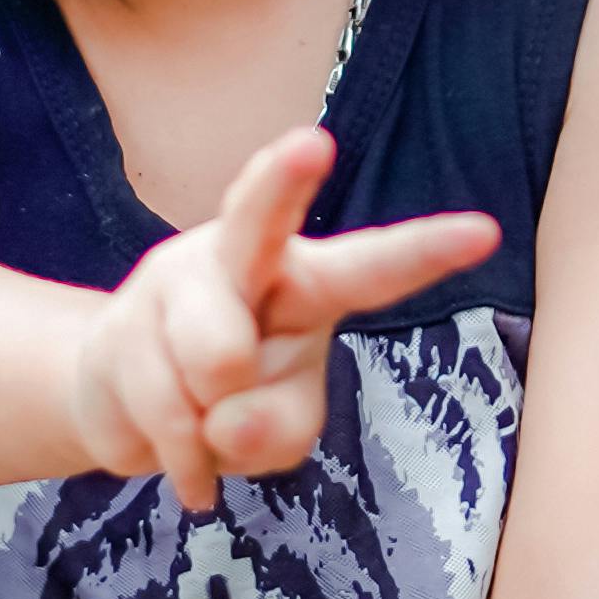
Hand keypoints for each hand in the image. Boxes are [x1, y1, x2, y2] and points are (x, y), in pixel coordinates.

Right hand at [71, 127, 505, 511]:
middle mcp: (235, 259)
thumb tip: (227, 424)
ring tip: (206, 421)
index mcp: (302, 278)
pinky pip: (158, 415)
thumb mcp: (279, 427)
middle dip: (281, 182)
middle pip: (255, 219)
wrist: (121, 398)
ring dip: (210, 425)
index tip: (485, 232)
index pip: (368, 265)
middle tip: (313, 143)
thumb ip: (276, 428)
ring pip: (210, 365)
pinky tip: (170, 442)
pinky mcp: (113, 330)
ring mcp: (168, 286)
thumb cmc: (231, 397)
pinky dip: (173, 455)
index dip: (423, 252)